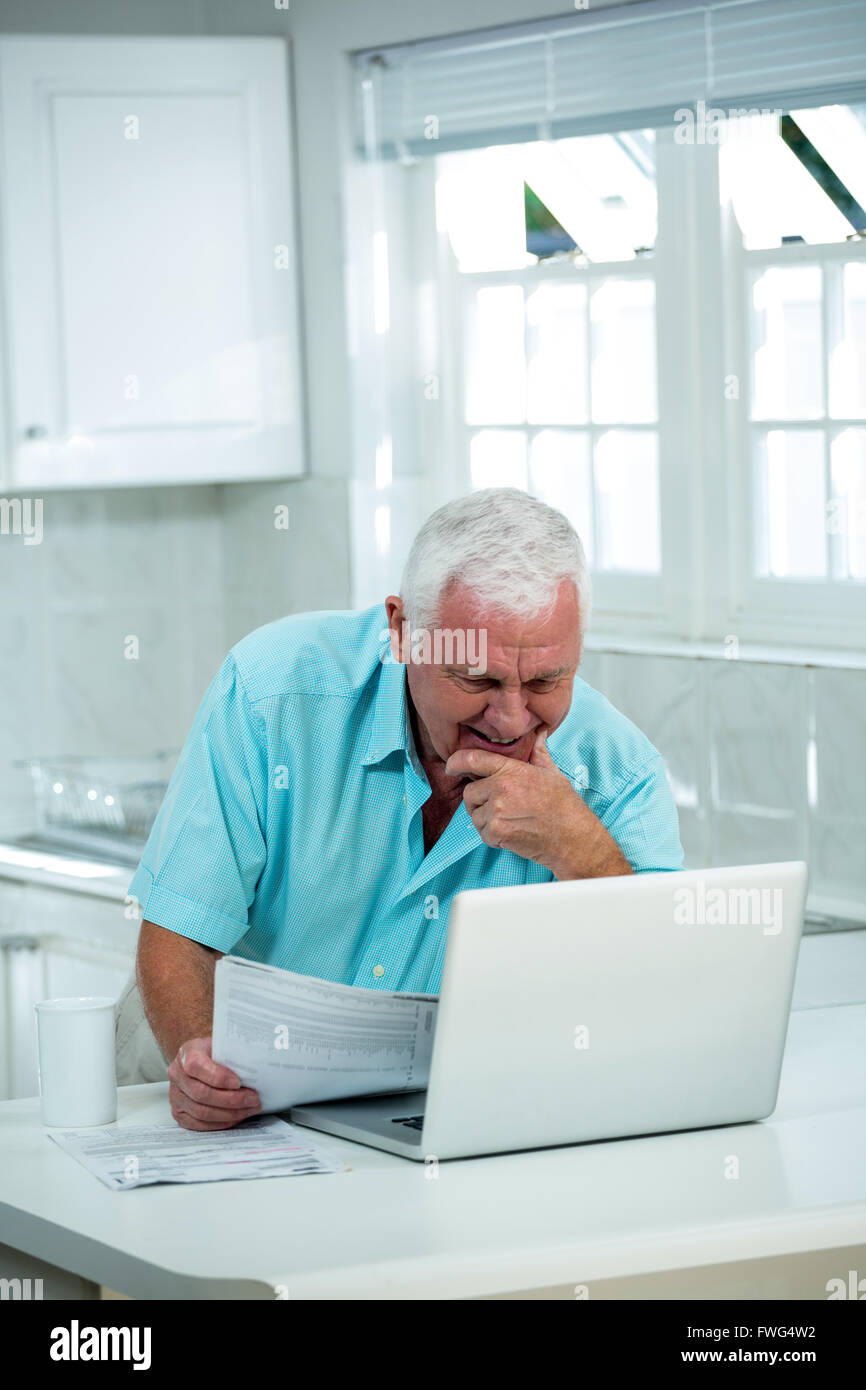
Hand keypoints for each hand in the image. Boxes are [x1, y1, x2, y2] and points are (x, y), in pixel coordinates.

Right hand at [167, 1035, 261, 1130]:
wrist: (202, 1059)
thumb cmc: (215, 1052)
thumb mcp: (223, 1044)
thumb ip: (233, 1053)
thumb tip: (257, 1064)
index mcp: (187, 1053)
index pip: (196, 1066)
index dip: (218, 1077)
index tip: (239, 1082)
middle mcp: (177, 1075)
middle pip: (201, 1093)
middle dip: (231, 1100)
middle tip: (253, 1099)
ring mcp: (175, 1096)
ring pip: (201, 1112)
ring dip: (229, 1114)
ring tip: (249, 1109)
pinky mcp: (179, 1113)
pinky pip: (198, 1124)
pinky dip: (220, 1123)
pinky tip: (235, 1117)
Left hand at [445, 728, 629, 879]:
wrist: (573, 838)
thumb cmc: (564, 806)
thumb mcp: (552, 773)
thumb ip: (538, 753)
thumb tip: (539, 733)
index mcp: (511, 769)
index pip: (473, 759)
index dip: (456, 761)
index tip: (451, 766)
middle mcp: (501, 787)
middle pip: (469, 792)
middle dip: (479, 800)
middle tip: (501, 806)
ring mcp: (496, 810)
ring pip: (474, 814)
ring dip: (486, 820)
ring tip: (511, 820)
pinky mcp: (496, 831)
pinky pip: (482, 832)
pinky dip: (492, 836)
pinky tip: (512, 832)